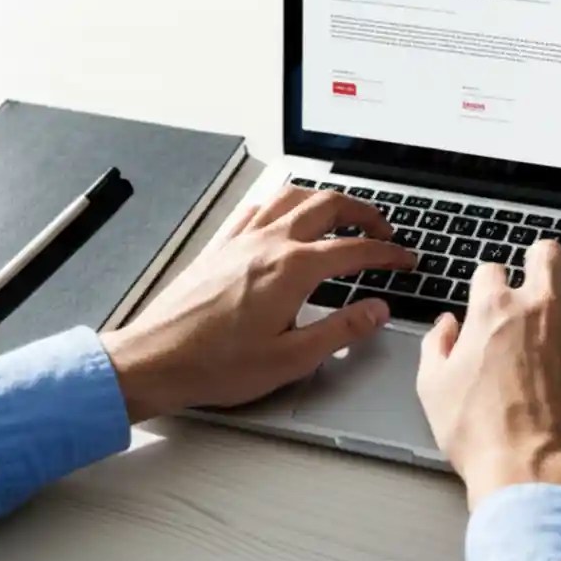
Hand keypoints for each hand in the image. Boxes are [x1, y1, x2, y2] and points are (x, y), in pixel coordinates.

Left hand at [100, 188, 414, 422]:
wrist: (154, 360)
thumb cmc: (214, 365)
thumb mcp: (292, 359)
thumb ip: (342, 331)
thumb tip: (376, 311)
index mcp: (292, 270)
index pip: (355, 249)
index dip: (388, 253)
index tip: (405, 259)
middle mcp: (268, 243)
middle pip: (328, 206)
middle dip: (364, 212)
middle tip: (384, 230)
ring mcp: (241, 239)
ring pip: (293, 195)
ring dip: (326, 199)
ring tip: (344, 214)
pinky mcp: (221, 245)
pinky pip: (259, 206)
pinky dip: (285, 201)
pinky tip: (287, 213)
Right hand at [416, 240, 560, 508]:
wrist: (530, 470)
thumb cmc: (481, 435)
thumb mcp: (433, 389)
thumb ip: (436, 347)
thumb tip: (445, 326)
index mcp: (493, 311)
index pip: (492, 270)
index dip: (490, 281)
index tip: (493, 294)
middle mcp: (539, 307)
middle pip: (546, 255)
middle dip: (540, 258)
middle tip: (540, 270)